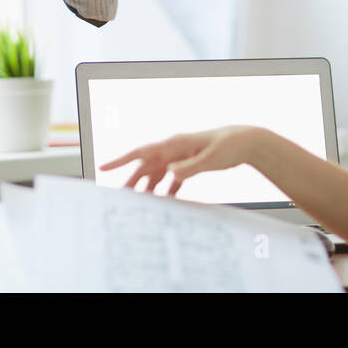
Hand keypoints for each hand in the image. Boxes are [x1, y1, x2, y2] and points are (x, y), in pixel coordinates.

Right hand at [98, 126, 260, 195]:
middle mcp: (173, 150)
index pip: (141, 152)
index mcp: (174, 144)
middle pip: (145, 167)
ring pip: (157, 174)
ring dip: (149, 189)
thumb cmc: (228, 145)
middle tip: (120, 198)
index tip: (103, 167)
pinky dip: (167, 191)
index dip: (121, 160)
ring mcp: (180, 157)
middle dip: (132, 181)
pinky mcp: (189, 164)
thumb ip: (191, 166)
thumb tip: (170, 173)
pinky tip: (165, 203)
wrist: (244, 142)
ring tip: (140, 205)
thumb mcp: (211, 157)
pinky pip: (172, 180)